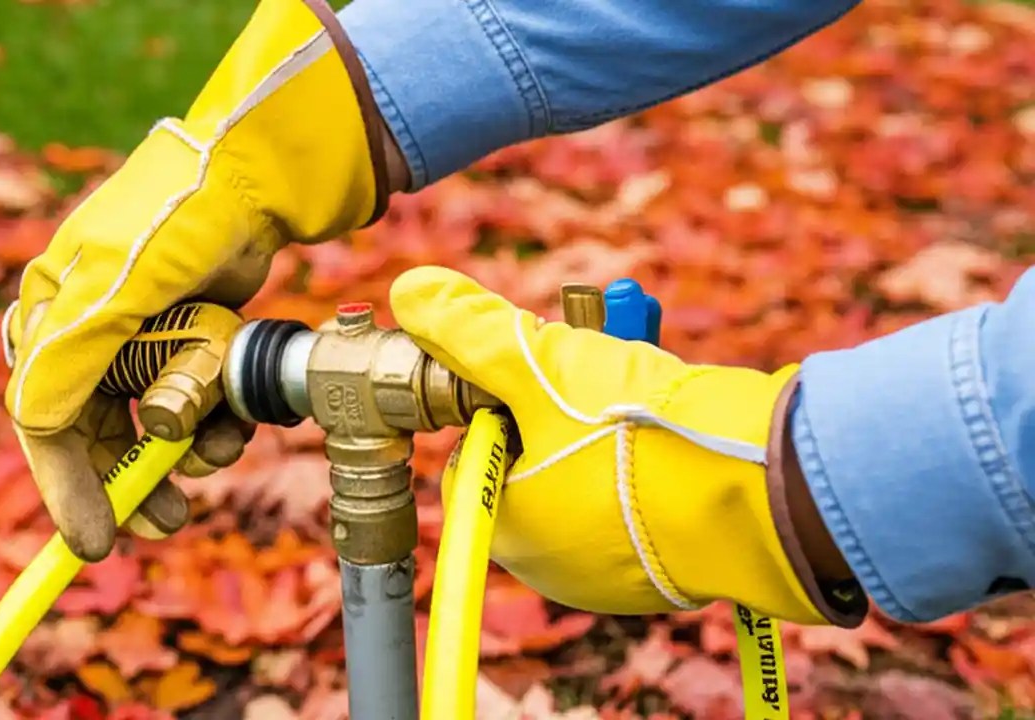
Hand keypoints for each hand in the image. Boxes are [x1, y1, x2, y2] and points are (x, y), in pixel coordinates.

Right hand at [3, 0, 393, 561]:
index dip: (67, 487)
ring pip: (153, 428)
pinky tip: (238, 418)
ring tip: (224, 447)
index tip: (94, 541)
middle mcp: (90, 337)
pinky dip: (216, 421)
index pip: (45, 423)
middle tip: (169, 521)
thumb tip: (33, 429)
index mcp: (49, 321)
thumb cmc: (175, 218)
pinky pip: (195, 406)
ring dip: (188, 449)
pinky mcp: (191, 343)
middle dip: (134, 481)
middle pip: (100, 437)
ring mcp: (143, 342)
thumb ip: (69, 358)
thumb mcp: (114, 286)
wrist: (252, 179)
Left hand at [390, 267, 866, 626]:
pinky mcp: (677, 563)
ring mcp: (620, 569)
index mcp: (508, 527)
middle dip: (566, 402)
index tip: (541, 368)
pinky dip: (657, 453)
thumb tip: (412, 291)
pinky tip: (678, 418)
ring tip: (643, 377)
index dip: (505, 399)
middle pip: (539, 457)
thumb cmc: (636, 437)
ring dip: (614, 417)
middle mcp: (557, 564)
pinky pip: (649, 494)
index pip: (477, 449)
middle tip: (598, 364)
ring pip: (597, 472)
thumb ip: (471, 330)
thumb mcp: (540, 364)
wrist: (767, 490)